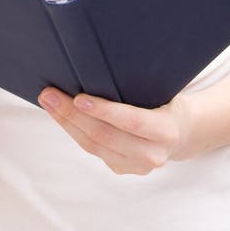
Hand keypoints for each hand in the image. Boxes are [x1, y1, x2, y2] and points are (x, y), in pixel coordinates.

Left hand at [38, 87, 193, 174]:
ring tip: (48, 101)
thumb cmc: (167, 100)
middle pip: (104, 135)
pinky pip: (92, 149)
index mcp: (166, 130)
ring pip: (93, 145)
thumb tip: (98, 62)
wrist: (182, 132)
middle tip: (49, 94)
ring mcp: (136, 166)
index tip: (78, 98)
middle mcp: (152, 154)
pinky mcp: (121, 168)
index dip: (104, 111)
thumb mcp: (163, 89)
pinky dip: (74, 130)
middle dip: (72, 115)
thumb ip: (139, 84)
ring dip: (66, 122)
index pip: (131, 121)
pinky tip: (61, 115)